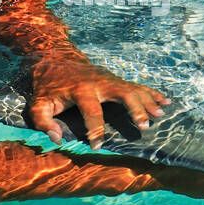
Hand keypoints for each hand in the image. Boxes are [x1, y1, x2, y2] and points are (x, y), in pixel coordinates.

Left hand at [29, 55, 167, 147]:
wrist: (56, 59)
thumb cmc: (48, 86)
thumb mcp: (38, 104)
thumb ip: (44, 122)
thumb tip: (57, 138)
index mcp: (81, 90)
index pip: (92, 112)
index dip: (95, 130)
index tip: (97, 145)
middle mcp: (100, 82)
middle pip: (122, 94)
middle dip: (134, 110)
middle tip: (143, 126)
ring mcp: (110, 79)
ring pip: (134, 88)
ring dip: (148, 102)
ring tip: (160, 115)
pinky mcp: (116, 79)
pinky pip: (137, 86)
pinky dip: (151, 93)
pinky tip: (165, 101)